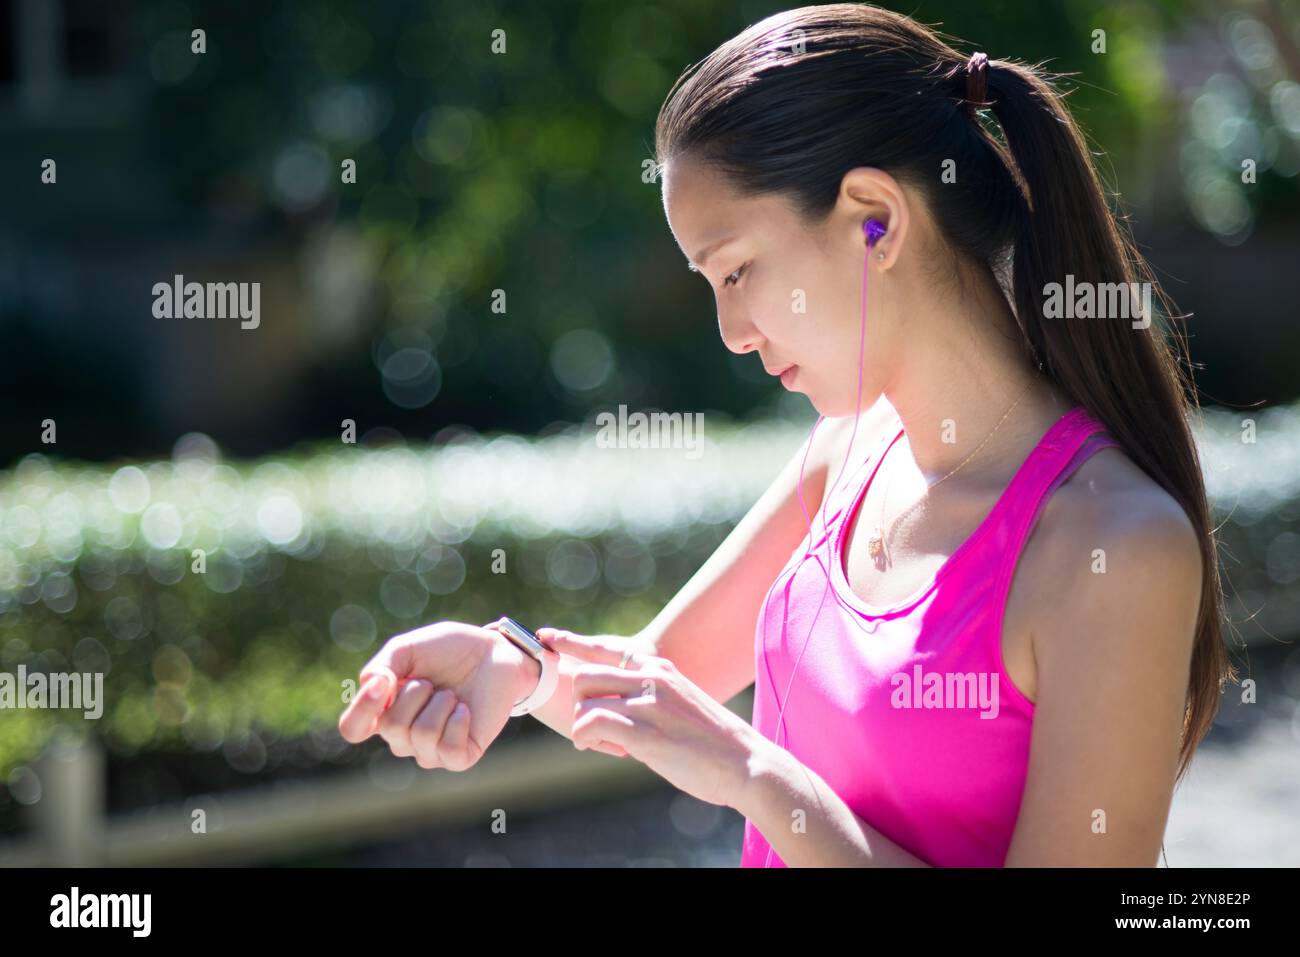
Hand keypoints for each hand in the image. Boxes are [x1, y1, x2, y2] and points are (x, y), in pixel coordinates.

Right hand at [337, 618, 542, 770]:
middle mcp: (403, 736)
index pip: (352, 728)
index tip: (384, 682)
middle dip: (415, 694)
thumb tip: (372, 688)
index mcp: (384, 711)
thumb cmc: (449, 651)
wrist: (495, 653)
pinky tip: (465, 708)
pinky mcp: (460, 757)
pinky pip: (447, 750)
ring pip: (419, 737)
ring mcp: (430, 750)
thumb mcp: (409, 648)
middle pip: (390, 728)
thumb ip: (382, 666)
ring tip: (452, 694)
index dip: (362, 710)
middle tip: (434, 681)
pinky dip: (458, 721)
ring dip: (439, 704)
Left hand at [547, 630, 758, 807]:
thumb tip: (612, 712)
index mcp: (660, 668)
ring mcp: (649, 704)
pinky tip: (594, 747)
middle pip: (585, 675)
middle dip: (579, 702)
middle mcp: (653, 678)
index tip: (545, 637)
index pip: (606, 648)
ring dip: (582, 725)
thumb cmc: (711, 742)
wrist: (745, 764)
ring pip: (586, 701)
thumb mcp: (680, 704)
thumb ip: (648, 698)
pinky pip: (592, 724)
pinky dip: (584, 737)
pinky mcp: (646, 733)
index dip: (571, 643)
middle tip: (588, 727)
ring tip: (594, 743)